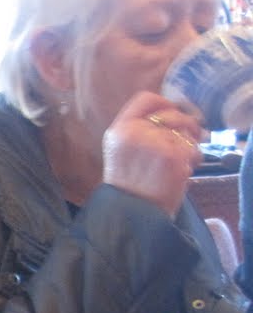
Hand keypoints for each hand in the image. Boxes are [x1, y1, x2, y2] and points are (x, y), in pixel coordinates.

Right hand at [101, 92, 202, 215]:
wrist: (132, 213)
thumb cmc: (129, 185)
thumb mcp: (121, 151)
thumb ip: (138, 130)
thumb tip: (172, 113)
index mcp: (119, 130)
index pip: (146, 99)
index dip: (163, 103)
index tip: (171, 115)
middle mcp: (135, 132)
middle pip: (172, 114)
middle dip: (185, 125)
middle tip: (188, 137)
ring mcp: (155, 143)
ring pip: (187, 131)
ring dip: (190, 144)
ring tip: (180, 160)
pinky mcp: (173, 156)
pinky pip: (194, 148)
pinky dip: (193, 159)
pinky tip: (183, 170)